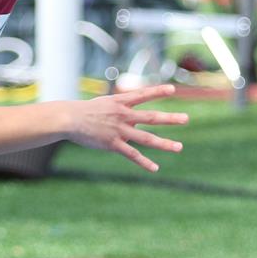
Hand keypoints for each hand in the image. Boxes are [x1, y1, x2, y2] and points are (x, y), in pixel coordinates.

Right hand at [66, 84, 187, 171]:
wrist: (69, 118)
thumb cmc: (84, 110)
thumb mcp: (104, 103)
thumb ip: (118, 108)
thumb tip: (130, 112)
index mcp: (121, 102)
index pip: (143, 95)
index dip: (158, 91)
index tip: (173, 89)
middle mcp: (124, 115)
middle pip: (152, 117)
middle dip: (170, 118)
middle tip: (186, 118)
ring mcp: (120, 130)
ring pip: (147, 138)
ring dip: (164, 143)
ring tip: (179, 147)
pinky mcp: (113, 144)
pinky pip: (132, 155)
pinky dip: (145, 162)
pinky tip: (155, 168)